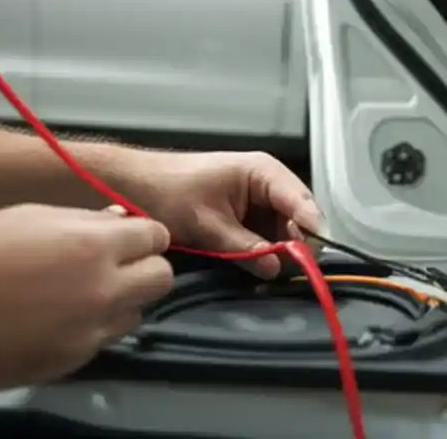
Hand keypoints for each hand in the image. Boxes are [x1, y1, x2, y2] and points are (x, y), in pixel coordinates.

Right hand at [0, 203, 172, 390]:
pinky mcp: (68, 365)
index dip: (145, 237)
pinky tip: (49, 322)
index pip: (156, 238)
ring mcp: (87, 333)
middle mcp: (102, 290)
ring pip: (133, 316)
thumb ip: (87, 223)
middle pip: (160, 280)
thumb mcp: (35, 218)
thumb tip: (121, 223)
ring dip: (116, 304)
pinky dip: (85, 332)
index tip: (132, 240)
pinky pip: (98, 344)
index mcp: (95, 244)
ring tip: (73, 297)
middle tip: (114, 268)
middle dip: (144, 270)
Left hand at [119, 151, 322, 278]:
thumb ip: (245, 248)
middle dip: (297, 245)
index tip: (314, 259)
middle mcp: (268, 183)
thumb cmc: (168, 193)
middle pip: (299, 218)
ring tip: (273, 274)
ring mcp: (258, 200)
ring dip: (281, 252)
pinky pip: (267, 236)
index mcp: (263, 172)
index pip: (301, 201)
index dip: (311, 230)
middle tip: (290, 274)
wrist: (133, 186)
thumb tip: (277, 268)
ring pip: (285, 231)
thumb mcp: (207, 225)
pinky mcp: (247, 216)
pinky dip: (266, 252)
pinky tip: (260, 267)